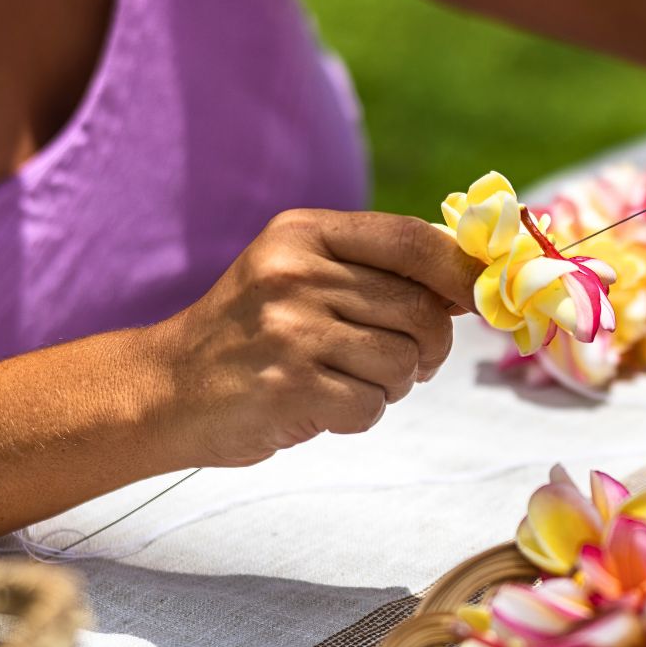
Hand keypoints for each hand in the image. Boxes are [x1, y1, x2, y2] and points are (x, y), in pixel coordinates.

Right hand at [149, 210, 480, 465]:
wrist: (165, 389)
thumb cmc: (252, 333)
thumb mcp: (300, 273)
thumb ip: (377, 269)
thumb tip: (474, 277)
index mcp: (305, 233)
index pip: (416, 241)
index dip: (463, 274)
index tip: (480, 300)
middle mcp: (296, 273)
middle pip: (422, 311)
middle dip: (429, 347)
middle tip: (404, 361)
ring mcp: (289, 330)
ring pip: (403, 362)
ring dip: (391, 384)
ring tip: (346, 379)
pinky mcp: (288, 387)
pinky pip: (372, 405)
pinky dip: (361, 413)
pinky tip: (323, 404)